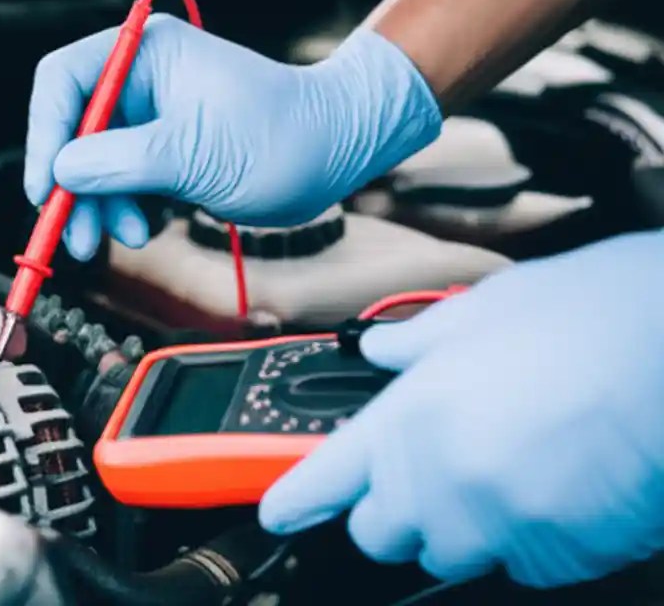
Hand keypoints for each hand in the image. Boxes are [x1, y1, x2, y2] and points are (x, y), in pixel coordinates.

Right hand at [24, 14, 441, 259]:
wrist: (337, 152)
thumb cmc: (282, 137)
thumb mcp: (193, 154)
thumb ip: (120, 162)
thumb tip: (61, 172)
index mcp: (146, 53)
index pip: (63, 81)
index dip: (45, 134)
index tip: (45, 186)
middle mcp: (141, 78)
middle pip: (72, 127)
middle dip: (70, 184)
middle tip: (70, 234)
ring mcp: (150, 113)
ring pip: (92, 160)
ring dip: (97, 204)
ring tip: (123, 237)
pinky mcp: (162, 147)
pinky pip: (119, 177)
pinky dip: (121, 206)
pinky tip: (140, 229)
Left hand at [259, 230, 663, 587]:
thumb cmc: (592, 318)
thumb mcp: (485, 308)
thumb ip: (417, 341)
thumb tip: (381, 349)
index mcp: (407, 419)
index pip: (322, 479)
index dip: (294, 496)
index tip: (279, 507)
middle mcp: (441, 484)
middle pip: (380, 531)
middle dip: (392, 505)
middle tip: (430, 462)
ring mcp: (499, 529)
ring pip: (448, 551)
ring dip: (460, 523)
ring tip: (509, 463)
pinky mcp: (558, 559)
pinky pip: (520, 564)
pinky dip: (526, 538)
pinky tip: (557, 485)